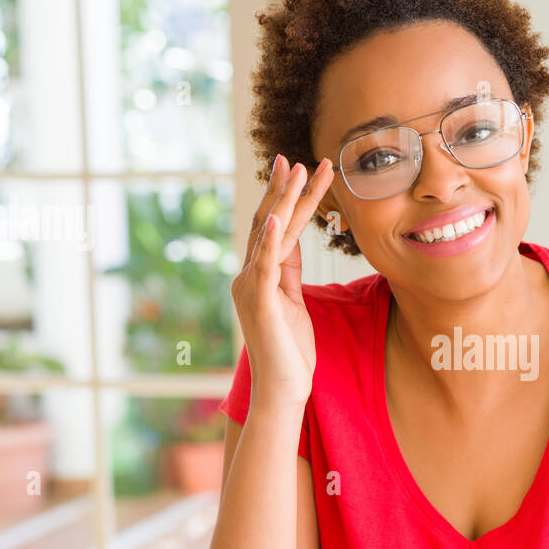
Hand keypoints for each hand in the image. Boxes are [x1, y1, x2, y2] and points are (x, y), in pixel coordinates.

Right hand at [230, 154, 334, 411]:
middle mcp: (248, 277)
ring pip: (271, 236)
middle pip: (268, 223)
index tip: (295, 169)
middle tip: (294, 158)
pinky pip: (265, 265)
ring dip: (285, 201)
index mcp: (258, 276)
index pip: (273, 228)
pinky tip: (276, 214)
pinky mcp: (260, 303)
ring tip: (299, 171)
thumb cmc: (290, 351)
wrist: (283, 390)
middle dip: (283, 189)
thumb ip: (288, 270)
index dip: (284, 198)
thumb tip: (293, 239)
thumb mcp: (293, 301)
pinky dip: (269, 238)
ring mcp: (251, 288)